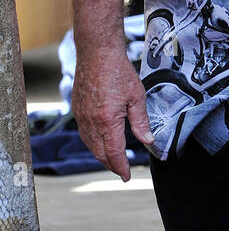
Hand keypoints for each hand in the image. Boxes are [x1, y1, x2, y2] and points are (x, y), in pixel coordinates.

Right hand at [70, 51, 153, 180]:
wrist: (97, 53)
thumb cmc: (118, 72)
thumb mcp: (137, 97)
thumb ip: (141, 122)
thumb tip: (148, 141)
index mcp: (107, 121)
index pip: (114, 153)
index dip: (121, 167)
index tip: (127, 176)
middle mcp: (91, 121)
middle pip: (99, 152)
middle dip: (111, 164)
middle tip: (121, 171)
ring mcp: (81, 115)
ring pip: (90, 144)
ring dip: (100, 155)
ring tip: (112, 160)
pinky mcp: (77, 108)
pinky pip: (84, 132)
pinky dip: (92, 142)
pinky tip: (100, 142)